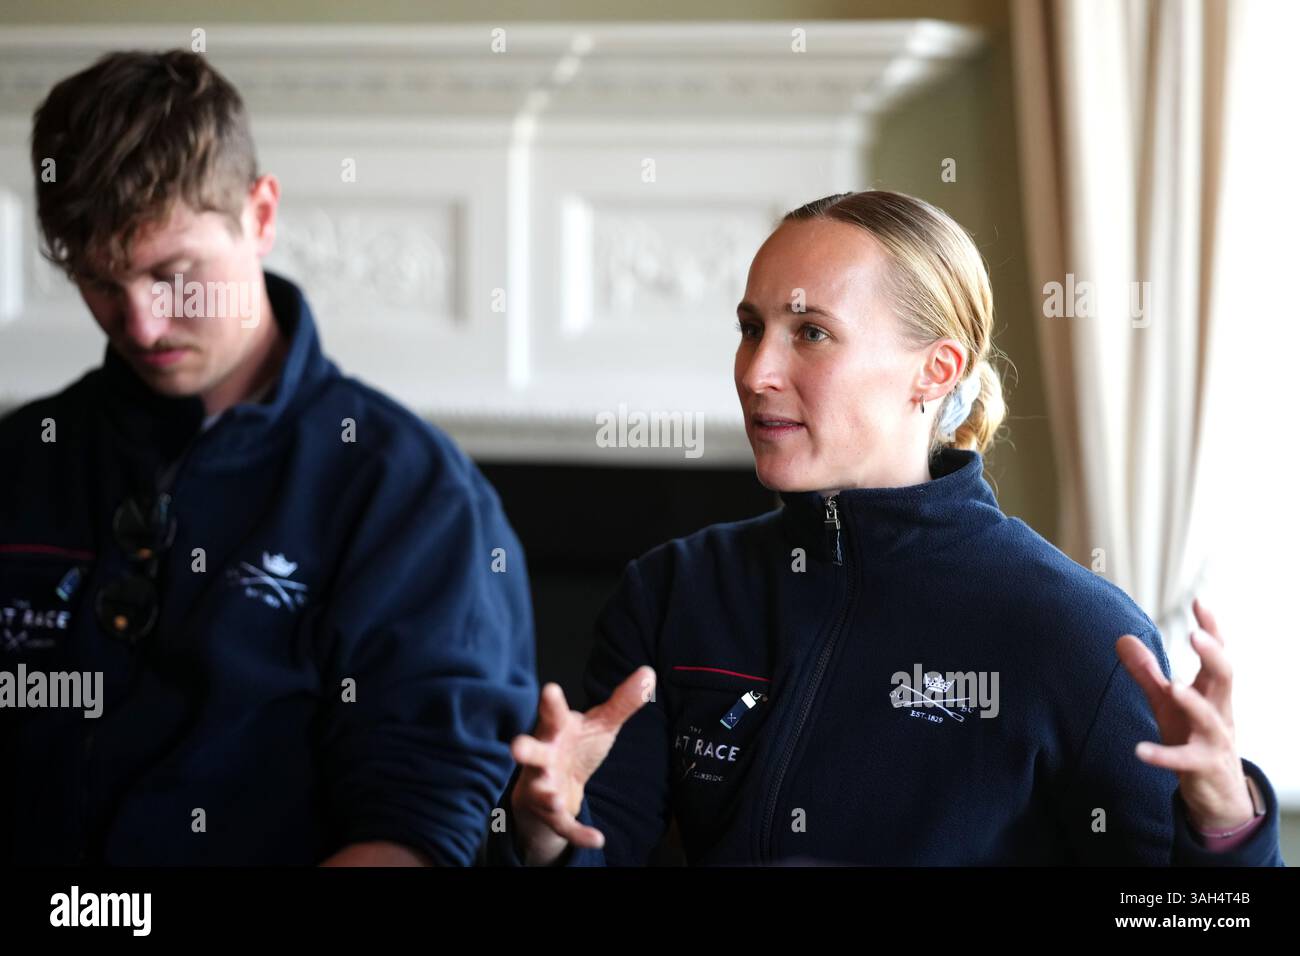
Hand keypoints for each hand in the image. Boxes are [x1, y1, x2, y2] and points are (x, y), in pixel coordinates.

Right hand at [508, 666, 655, 864]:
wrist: (557, 786)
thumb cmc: (575, 747)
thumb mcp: (601, 724)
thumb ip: (622, 701)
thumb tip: (649, 673)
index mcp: (556, 731)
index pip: (553, 714)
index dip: (551, 703)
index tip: (550, 689)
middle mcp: (544, 757)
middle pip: (532, 752)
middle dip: (524, 750)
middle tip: (516, 747)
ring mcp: (544, 786)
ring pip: (540, 791)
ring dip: (546, 795)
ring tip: (554, 798)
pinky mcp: (552, 814)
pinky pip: (563, 825)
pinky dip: (579, 834)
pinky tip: (596, 838)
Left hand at [1115, 598, 1255, 830]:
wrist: (1216, 789)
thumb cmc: (1192, 735)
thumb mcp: (1167, 701)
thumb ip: (1146, 671)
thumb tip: (1122, 637)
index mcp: (1211, 691)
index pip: (1216, 655)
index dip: (1211, 629)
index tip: (1200, 602)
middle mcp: (1218, 711)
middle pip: (1225, 678)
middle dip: (1214, 656)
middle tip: (1196, 635)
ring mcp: (1213, 739)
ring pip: (1211, 718)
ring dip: (1194, 702)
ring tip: (1174, 686)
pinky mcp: (1202, 766)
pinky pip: (1184, 760)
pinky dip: (1163, 755)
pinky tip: (1140, 750)